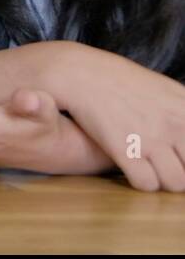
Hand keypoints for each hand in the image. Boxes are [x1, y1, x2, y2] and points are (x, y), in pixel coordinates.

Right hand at [54, 45, 184, 191]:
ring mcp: (151, 139)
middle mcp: (176, 125)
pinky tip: (133, 169)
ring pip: (175, 183)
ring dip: (163, 180)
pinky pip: (146, 184)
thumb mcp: (168, 90)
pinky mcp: (125, 151)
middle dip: (180, 170)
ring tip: (151, 169)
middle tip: (165, 163)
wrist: (84, 75)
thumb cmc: (123, 82)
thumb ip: (184, 112)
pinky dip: (142, 182)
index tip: (176, 154)